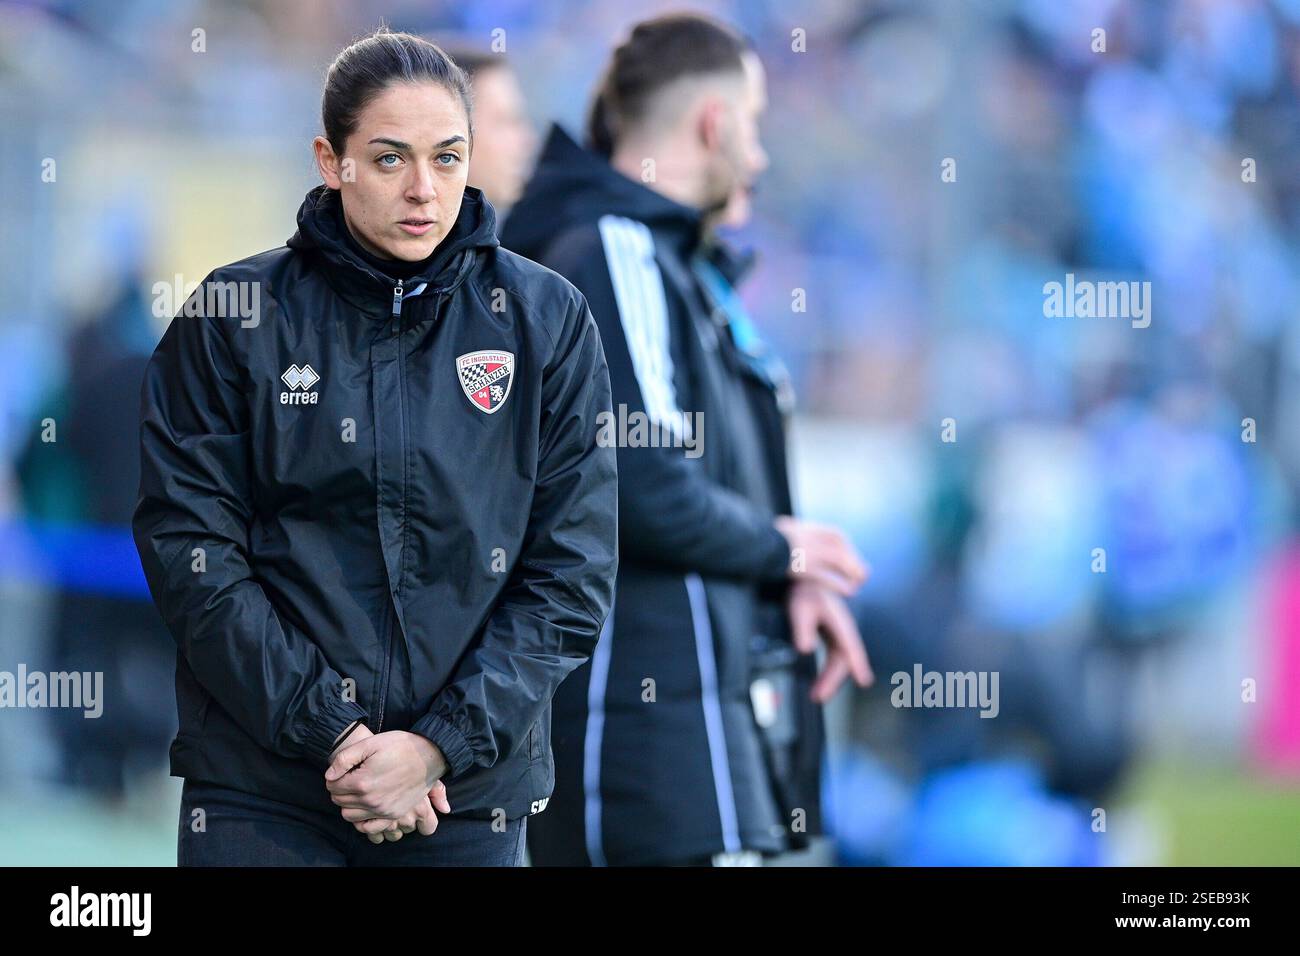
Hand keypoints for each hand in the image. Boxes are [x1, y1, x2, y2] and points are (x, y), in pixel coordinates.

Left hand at [324, 730, 451, 842]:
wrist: (429, 755)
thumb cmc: (400, 745)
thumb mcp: (370, 743)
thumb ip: (344, 759)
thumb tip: (329, 776)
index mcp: (361, 782)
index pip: (332, 786)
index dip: (334, 777)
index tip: (343, 770)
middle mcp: (370, 800)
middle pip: (339, 801)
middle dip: (340, 789)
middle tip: (350, 777)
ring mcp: (383, 810)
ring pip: (349, 815)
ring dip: (349, 804)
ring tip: (358, 790)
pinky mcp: (393, 814)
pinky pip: (368, 827)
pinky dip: (362, 820)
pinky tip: (366, 806)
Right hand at [774, 516, 868, 595]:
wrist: (756, 544)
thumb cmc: (768, 540)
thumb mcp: (788, 530)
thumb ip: (800, 533)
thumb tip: (799, 533)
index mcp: (812, 528)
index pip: (838, 538)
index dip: (848, 550)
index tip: (851, 560)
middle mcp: (816, 539)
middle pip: (843, 552)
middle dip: (855, 563)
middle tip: (863, 575)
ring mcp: (811, 554)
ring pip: (841, 564)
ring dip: (852, 574)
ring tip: (857, 586)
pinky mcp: (805, 569)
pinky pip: (829, 579)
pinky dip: (840, 585)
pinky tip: (849, 592)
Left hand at [786, 579, 873, 702]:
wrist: (805, 578)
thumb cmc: (805, 591)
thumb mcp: (800, 608)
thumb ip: (803, 629)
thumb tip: (806, 649)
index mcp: (841, 621)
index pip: (851, 646)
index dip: (858, 664)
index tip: (864, 681)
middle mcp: (844, 629)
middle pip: (843, 660)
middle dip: (834, 681)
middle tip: (819, 696)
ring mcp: (840, 633)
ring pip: (839, 661)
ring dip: (831, 679)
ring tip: (817, 695)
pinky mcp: (833, 636)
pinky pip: (834, 658)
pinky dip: (828, 672)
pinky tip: (820, 683)